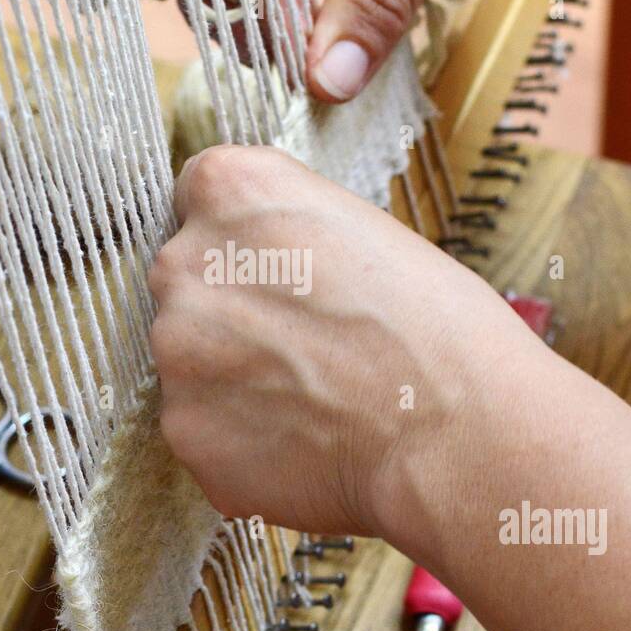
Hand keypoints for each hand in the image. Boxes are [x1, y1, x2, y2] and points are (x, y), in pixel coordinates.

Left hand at [147, 144, 549, 550]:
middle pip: (187, 282)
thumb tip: (261, 264)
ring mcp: (176, 351)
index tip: (277, 269)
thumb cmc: (434, 324)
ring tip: (315, 400)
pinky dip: (242, 440)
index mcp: (229, 189)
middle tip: (308, 345)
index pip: (198, 198)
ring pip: (192, 361)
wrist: (454, 428)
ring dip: (234, 379)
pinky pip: (203, 428)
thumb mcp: (358, 227)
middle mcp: (183, 261)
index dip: (243, 239)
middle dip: (233, 312)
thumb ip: (282, 232)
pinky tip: (304, 442)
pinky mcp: (184, 429)